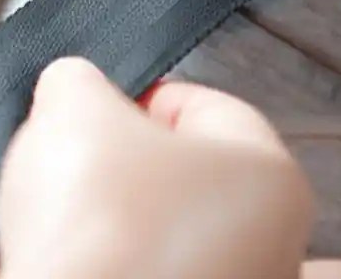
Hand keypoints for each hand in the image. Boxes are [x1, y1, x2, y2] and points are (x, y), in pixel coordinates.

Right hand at [0, 59, 312, 278]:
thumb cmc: (99, 233)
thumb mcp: (72, 107)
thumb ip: (79, 81)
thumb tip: (73, 88)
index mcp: (270, 174)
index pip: (201, 103)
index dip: (133, 97)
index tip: (93, 110)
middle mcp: (274, 244)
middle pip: (180, 171)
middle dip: (118, 161)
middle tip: (72, 161)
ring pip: (159, 231)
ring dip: (109, 222)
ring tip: (66, 224)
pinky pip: (140, 274)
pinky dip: (107, 268)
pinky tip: (75, 266)